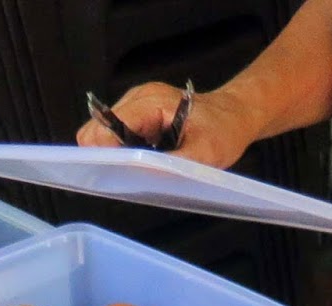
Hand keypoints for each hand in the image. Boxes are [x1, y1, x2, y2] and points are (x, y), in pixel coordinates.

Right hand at [75, 82, 257, 169]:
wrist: (234, 115)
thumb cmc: (224, 130)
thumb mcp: (206, 154)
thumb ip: (174, 166)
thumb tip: (145, 177)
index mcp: (151, 102)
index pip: (108, 124)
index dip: (101, 150)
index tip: (102, 173)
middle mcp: (139, 99)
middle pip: (98, 129)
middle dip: (104, 155)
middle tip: (121, 178)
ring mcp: (137, 107)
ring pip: (103, 133)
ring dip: (114, 156)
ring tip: (133, 172)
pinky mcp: (139, 117)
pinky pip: (117, 136)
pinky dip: (122, 154)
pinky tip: (139, 165)